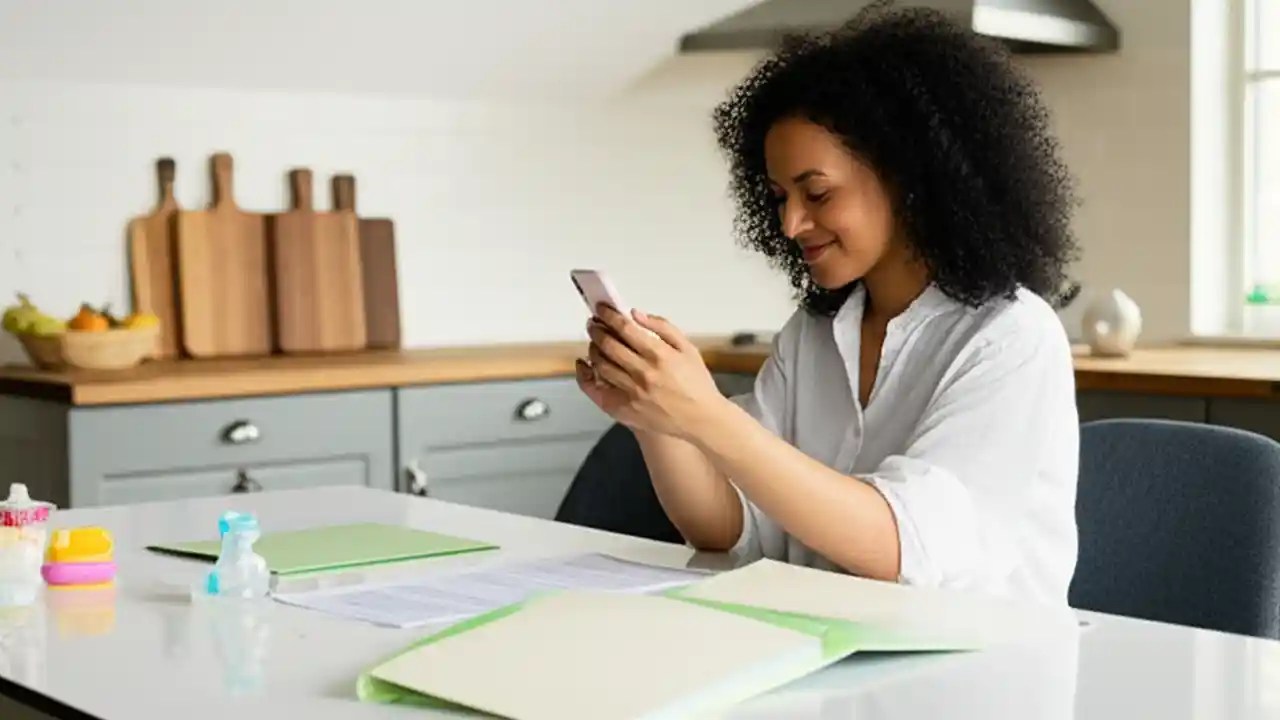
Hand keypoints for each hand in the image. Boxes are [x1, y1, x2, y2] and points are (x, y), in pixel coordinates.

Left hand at [575, 305, 726, 440]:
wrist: (701, 419)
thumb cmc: (696, 384)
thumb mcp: (688, 348)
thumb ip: (663, 327)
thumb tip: (636, 314)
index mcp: (659, 355)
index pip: (624, 328)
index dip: (609, 315)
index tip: (602, 309)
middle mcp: (643, 373)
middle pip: (608, 345)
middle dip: (597, 330)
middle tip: (593, 324)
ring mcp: (632, 393)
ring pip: (600, 365)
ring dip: (593, 349)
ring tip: (594, 342)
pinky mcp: (624, 409)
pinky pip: (597, 390)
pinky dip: (586, 376)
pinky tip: (584, 365)